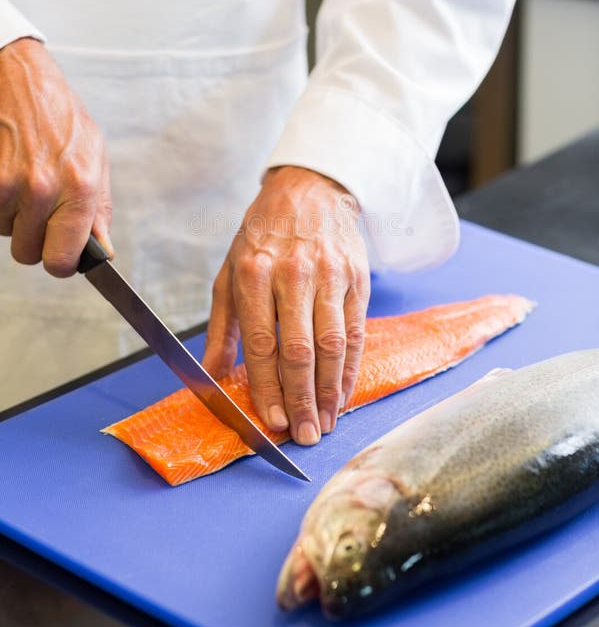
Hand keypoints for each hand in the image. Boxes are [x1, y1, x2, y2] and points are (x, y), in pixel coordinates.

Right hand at [0, 38, 111, 275]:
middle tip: (39, 207)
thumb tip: (103, 250)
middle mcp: (42, 188)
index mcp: (79, 187)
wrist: (22, 79)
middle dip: (33, 236)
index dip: (60, 261)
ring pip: (4, 232)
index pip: (61, 260)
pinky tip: (6, 175)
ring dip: (12, 215)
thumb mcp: (96, 158)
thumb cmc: (62, 117)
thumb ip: (98, 209)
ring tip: (23, 179)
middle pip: (28, 253)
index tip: (59, 252)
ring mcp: (7, 183)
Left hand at [203, 165, 369, 444]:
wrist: (310, 189)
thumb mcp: (229, 269)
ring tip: (326, 423)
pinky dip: (351, 368)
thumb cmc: (263, 234)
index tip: (271, 423)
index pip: (261, 343)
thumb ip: (222, 324)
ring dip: (329, 391)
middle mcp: (293, 274)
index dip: (267, 388)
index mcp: (254, 273)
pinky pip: (356, 331)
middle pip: (300, 350)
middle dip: (301, 400)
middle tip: (305, 437)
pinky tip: (343, 393)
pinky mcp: (356, 278)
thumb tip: (212, 374)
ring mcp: (329, 275)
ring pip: (333, 345)